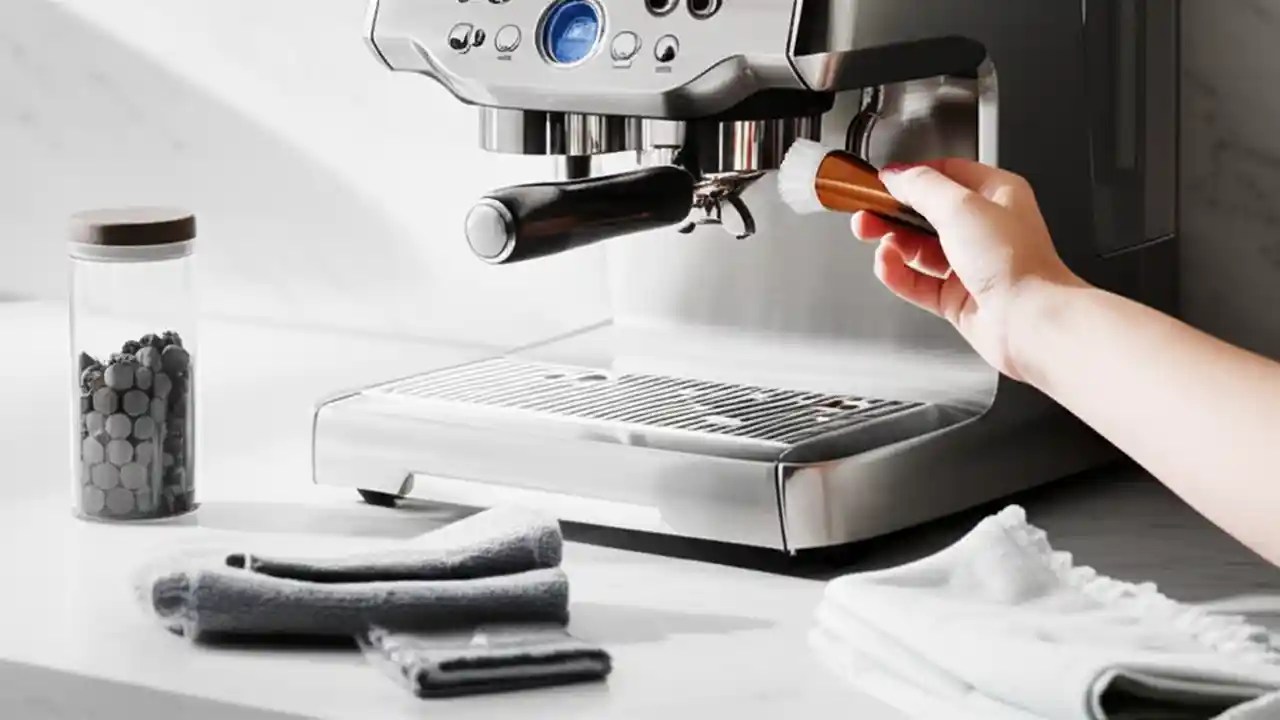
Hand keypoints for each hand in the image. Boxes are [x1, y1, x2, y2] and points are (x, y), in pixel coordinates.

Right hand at [852, 159, 1085, 381]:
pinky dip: (897, 273)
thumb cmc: (1015, 263)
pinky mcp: (957, 297)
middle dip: (892, 212)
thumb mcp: (961, 206)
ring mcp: (969, 264)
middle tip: (865, 213)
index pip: (945, 173)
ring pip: (918, 248)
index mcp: (996, 195)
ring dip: (892, 243)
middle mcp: (984, 228)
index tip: (881, 182)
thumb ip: (922, 186)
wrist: (1028, 321)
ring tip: (873, 239)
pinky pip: (917, 281)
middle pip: (925, 213)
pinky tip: (886, 265)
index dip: (911, 176)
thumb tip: (896, 175)